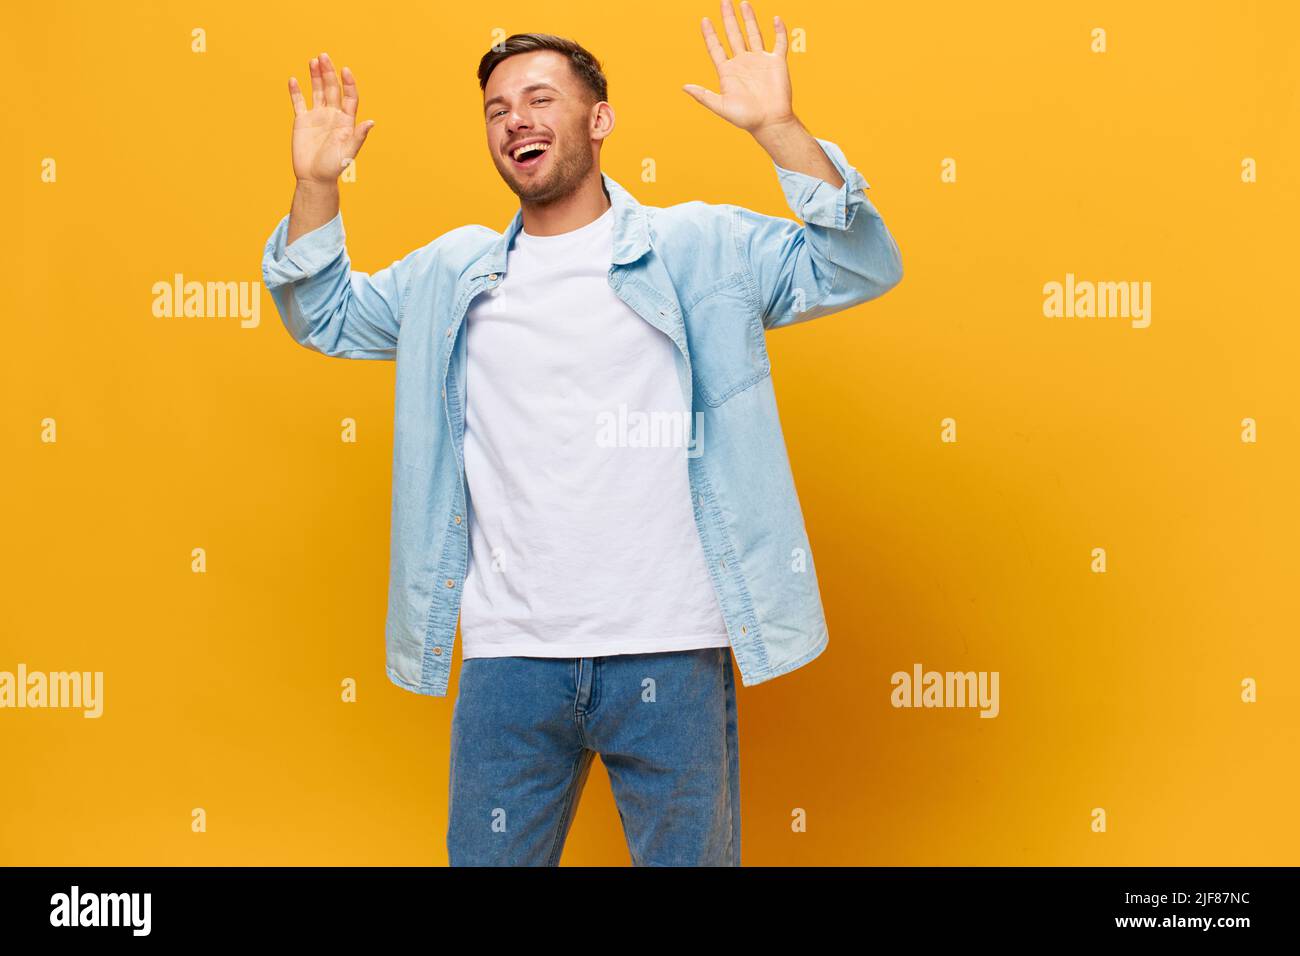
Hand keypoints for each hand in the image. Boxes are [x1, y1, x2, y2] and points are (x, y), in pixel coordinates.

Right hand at [287, 53, 374, 184]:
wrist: (314, 178)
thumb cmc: (333, 168)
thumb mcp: (348, 153)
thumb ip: (358, 136)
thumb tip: (371, 122)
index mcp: (346, 121)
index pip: (349, 97)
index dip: (348, 83)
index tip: (345, 70)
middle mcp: (333, 115)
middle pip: (332, 89)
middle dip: (328, 72)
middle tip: (324, 56)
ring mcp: (317, 116)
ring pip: (316, 91)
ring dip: (315, 76)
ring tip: (313, 61)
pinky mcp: (302, 121)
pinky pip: (298, 102)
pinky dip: (296, 91)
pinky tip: (293, 79)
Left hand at [683, 1, 795, 134]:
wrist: (770, 122)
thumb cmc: (746, 118)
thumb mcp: (720, 106)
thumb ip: (703, 95)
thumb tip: (684, 87)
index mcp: (728, 72)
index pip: (716, 48)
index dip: (710, 34)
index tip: (704, 20)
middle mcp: (743, 63)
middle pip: (733, 35)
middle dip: (728, 18)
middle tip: (724, 2)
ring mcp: (760, 61)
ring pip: (754, 34)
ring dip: (748, 19)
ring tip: (743, 3)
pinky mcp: (777, 62)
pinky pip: (779, 43)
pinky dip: (779, 31)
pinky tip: (775, 19)